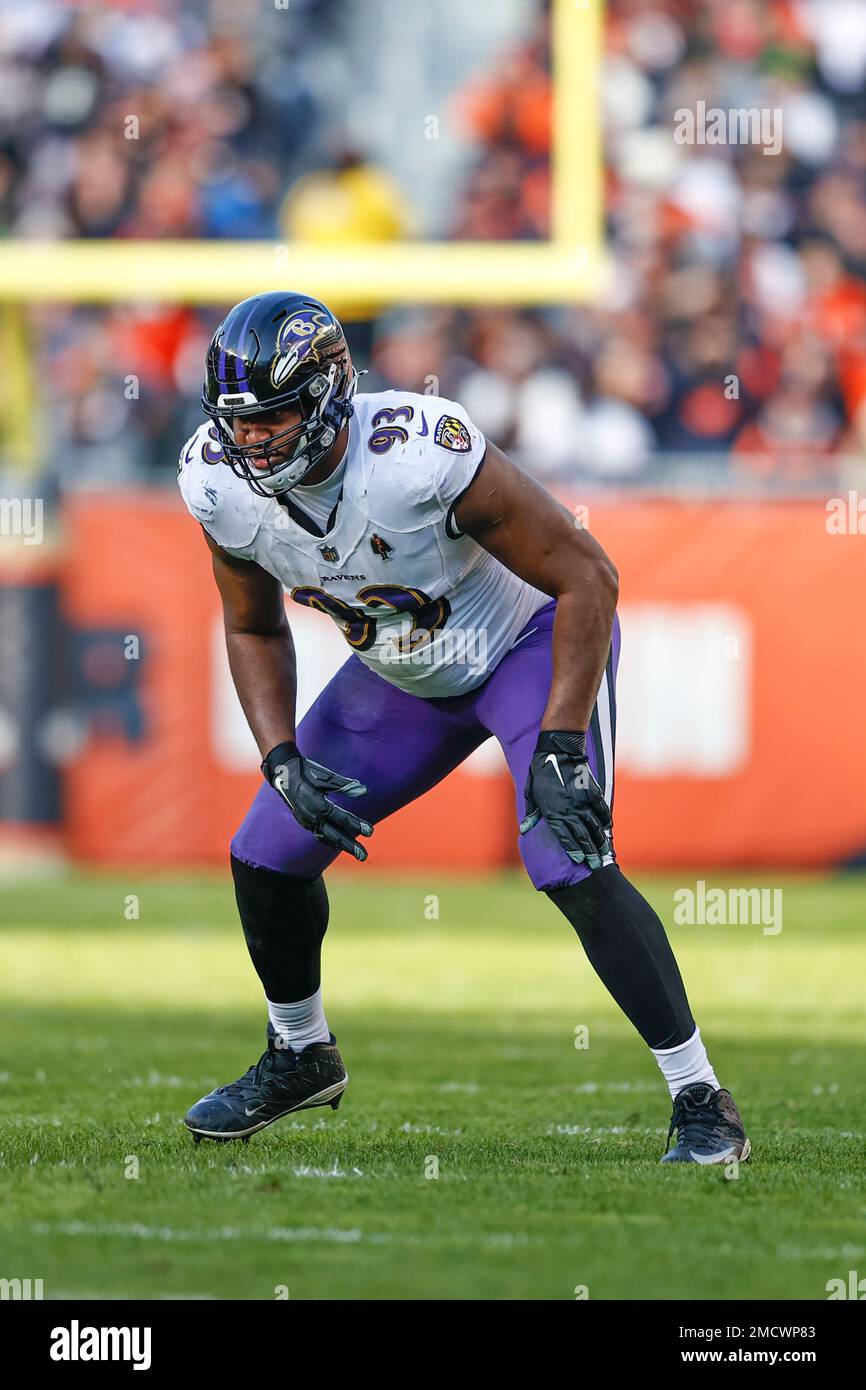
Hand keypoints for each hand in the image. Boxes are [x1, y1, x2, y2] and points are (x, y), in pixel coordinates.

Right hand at [262, 741, 372, 860]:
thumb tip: (364, 791)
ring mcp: (306, 821)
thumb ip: (345, 786)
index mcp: (319, 805)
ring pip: (326, 837)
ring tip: (355, 851)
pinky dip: (329, 839)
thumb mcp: (326, 777)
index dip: (357, 825)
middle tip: (363, 856)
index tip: (370, 832)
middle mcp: (312, 817)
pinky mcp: (303, 821)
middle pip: (334, 835)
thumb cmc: (307, 772)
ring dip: (340, 844)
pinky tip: (337, 842)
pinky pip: (318, 834)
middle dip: (350, 846)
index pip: (342, 818)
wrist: (283, 773)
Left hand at [519, 730, 611, 869]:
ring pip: (594, 826)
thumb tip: (524, 830)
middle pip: (582, 836)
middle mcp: (569, 809)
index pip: (565, 837)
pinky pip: (601, 810)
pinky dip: (605, 820)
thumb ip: (530, 813)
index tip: (580, 861)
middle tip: (596, 865)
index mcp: (553, 812)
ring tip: (604, 852)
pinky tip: (607, 829)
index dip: (573, 850)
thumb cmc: (541, 772)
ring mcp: (582, 801)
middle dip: (590, 852)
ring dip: (599, 840)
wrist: (558, 750)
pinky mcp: (592, 792)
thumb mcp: (530, 793)